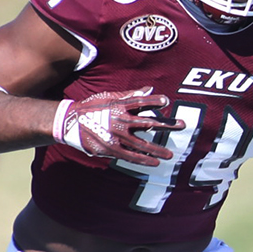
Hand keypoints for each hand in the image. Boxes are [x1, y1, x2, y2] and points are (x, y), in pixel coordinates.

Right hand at [53, 88, 182, 164]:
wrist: (70, 122)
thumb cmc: (92, 107)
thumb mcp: (109, 96)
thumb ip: (130, 94)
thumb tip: (149, 88)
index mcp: (119, 106)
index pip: (139, 101)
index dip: (153, 101)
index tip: (167, 101)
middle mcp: (119, 120)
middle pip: (148, 123)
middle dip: (166, 125)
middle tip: (182, 125)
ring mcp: (115, 136)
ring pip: (141, 144)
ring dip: (157, 150)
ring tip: (170, 155)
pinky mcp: (109, 148)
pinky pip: (129, 156)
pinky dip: (142, 159)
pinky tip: (153, 163)